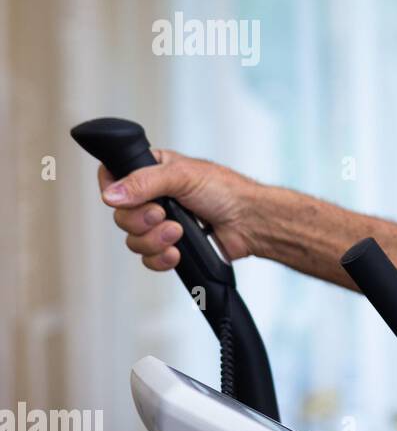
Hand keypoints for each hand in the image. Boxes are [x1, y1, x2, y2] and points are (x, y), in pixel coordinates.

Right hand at [97, 151, 262, 270]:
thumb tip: (111, 194)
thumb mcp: (182, 176)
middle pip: (120, 215)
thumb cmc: (227, 191)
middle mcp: (153, 197)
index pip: (111, 177)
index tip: (129, 198)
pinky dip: (161, 258)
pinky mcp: (170, 246)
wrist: (251, 223)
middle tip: (163, 215)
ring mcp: (161, 223)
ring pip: (132, 240)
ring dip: (154, 240)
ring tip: (178, 232)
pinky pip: (148, 259)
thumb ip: (143, 182)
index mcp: (152, 171)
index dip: (114, 191)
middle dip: (141, 220)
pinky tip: (177, 251)